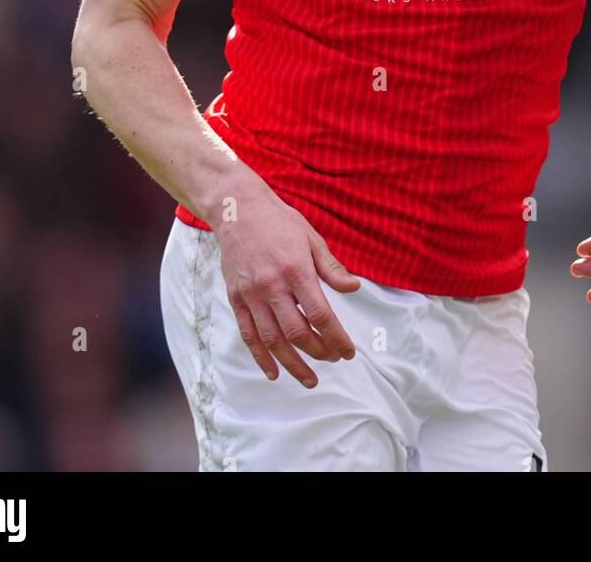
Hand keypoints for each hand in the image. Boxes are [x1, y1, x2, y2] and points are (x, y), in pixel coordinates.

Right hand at [211, 170, 360, 386]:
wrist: (238, 210)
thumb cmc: (279, 222)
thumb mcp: (312, 239)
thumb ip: (332, 269)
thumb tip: (354, 288)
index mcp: (296, 270)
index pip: (320, 315)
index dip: (337, 338)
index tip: (348, 352)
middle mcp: (272, 285)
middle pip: (297, 332)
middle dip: (319, 352)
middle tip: (334, 360)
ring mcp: (251, 294)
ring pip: (272, 340)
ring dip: (293, 364)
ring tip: (310, 379)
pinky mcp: (236, 298)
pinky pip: (248, 335)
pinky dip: (261, 358)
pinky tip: (274, 373)